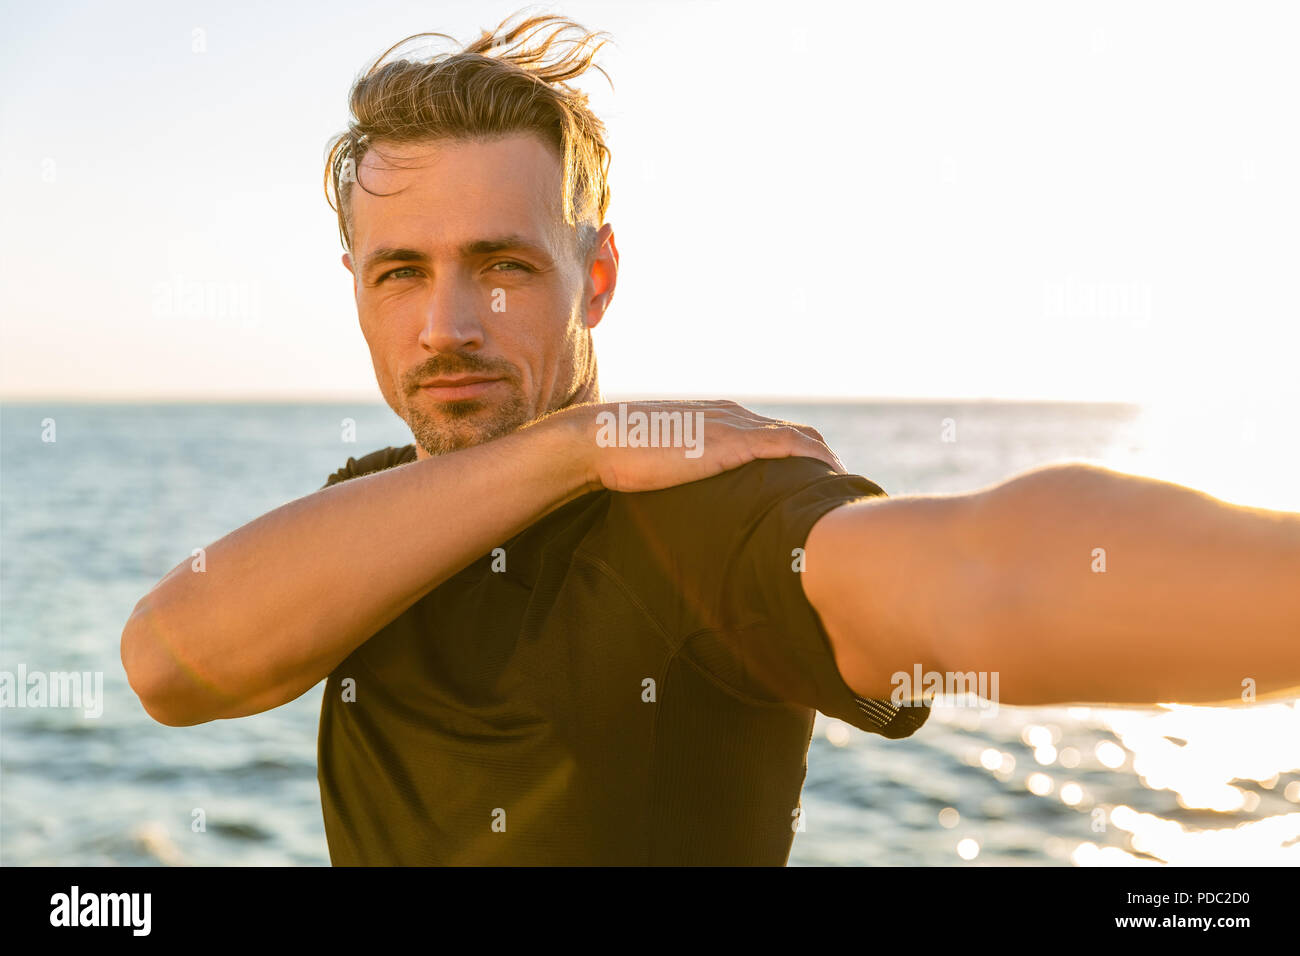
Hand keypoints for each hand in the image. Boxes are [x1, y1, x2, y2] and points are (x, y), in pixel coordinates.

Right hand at [556, 399, 846, 493]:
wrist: (599, 440)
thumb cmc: (620, 457)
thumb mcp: (661, 464)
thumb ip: (683, 475)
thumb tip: (685, 507)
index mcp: (719, 419)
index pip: (774, 433)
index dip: (801, 457)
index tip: (817, 486)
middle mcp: (733, 415)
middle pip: (797, 434)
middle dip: (823, 461)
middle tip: (841, 496)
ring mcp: (733, 425)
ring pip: (800, 437)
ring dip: (825, 463)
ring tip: (843, 495)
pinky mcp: (731, 442)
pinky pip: (788, 446)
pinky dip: (814, 461)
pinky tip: (829, 482)